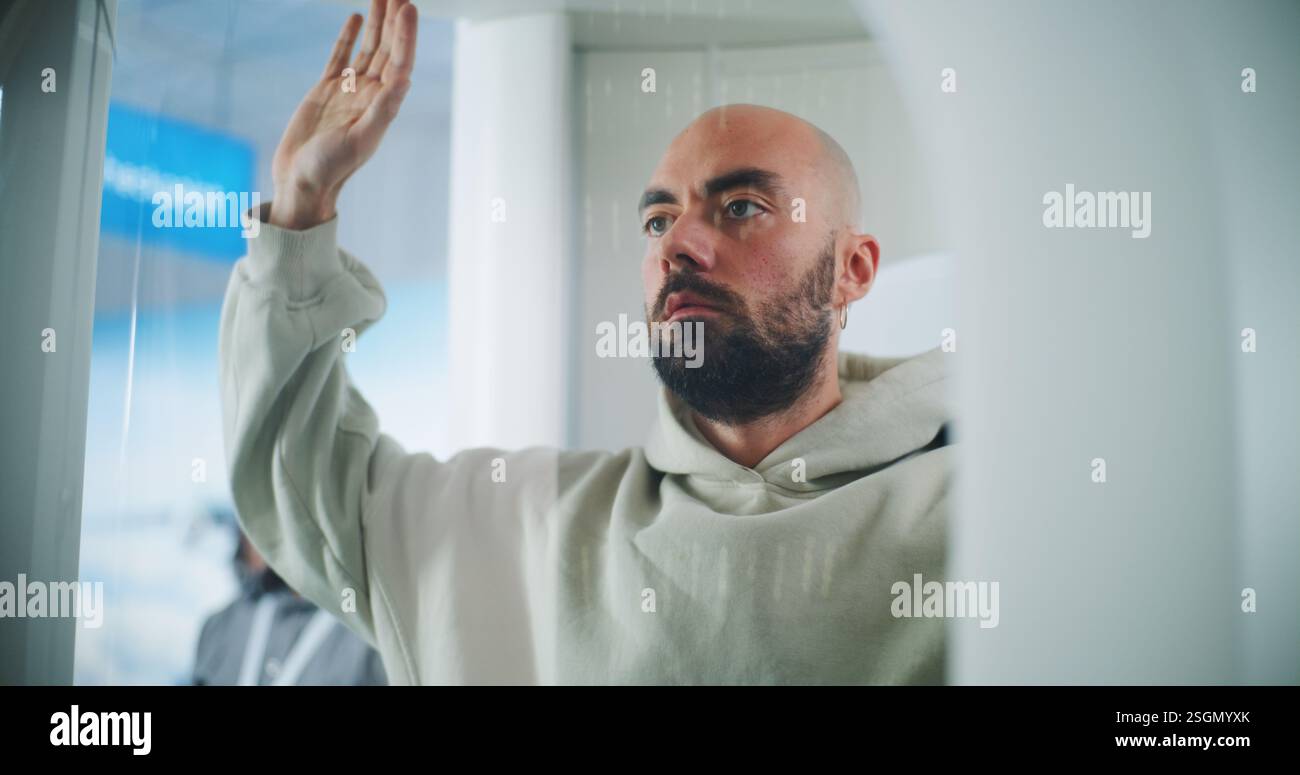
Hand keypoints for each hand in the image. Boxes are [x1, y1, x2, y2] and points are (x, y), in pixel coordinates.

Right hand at [269, 0, 417, 229]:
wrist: (300, 181)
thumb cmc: (331, 168)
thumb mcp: (359, 139)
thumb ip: (382, 109)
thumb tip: (404, 79)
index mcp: (382, 105)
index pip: (400, 62)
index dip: (406, 35)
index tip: (407, 7)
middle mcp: (369, 95)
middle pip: (387, 49)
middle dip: (394, 20)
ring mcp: (347, 91)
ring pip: (367, 48)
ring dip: (377, 22)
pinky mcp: (325, 90)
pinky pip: (340, 56)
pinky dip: (348, 36)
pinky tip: (356, 17)